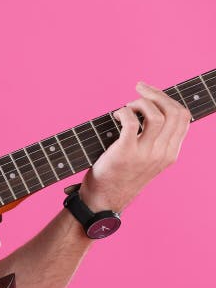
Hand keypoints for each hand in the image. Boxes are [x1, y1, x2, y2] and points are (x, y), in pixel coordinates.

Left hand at [79, 81, 190, 212]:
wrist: (104, 200)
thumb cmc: (121, 175)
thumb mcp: (148, 159)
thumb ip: (156, 140)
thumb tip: (152, 109)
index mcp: (171, 153)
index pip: (183, 117)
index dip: (169, 99)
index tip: (153, 92)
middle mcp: (162, 153)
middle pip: (173, 112)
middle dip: (156, 94)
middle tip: (139, 88)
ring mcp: (145, 154)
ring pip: (156, 115)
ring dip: (139, 103)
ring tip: (126, 107)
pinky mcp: (125, 153)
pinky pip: (130, 123)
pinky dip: (124, 112)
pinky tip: (116, 115)